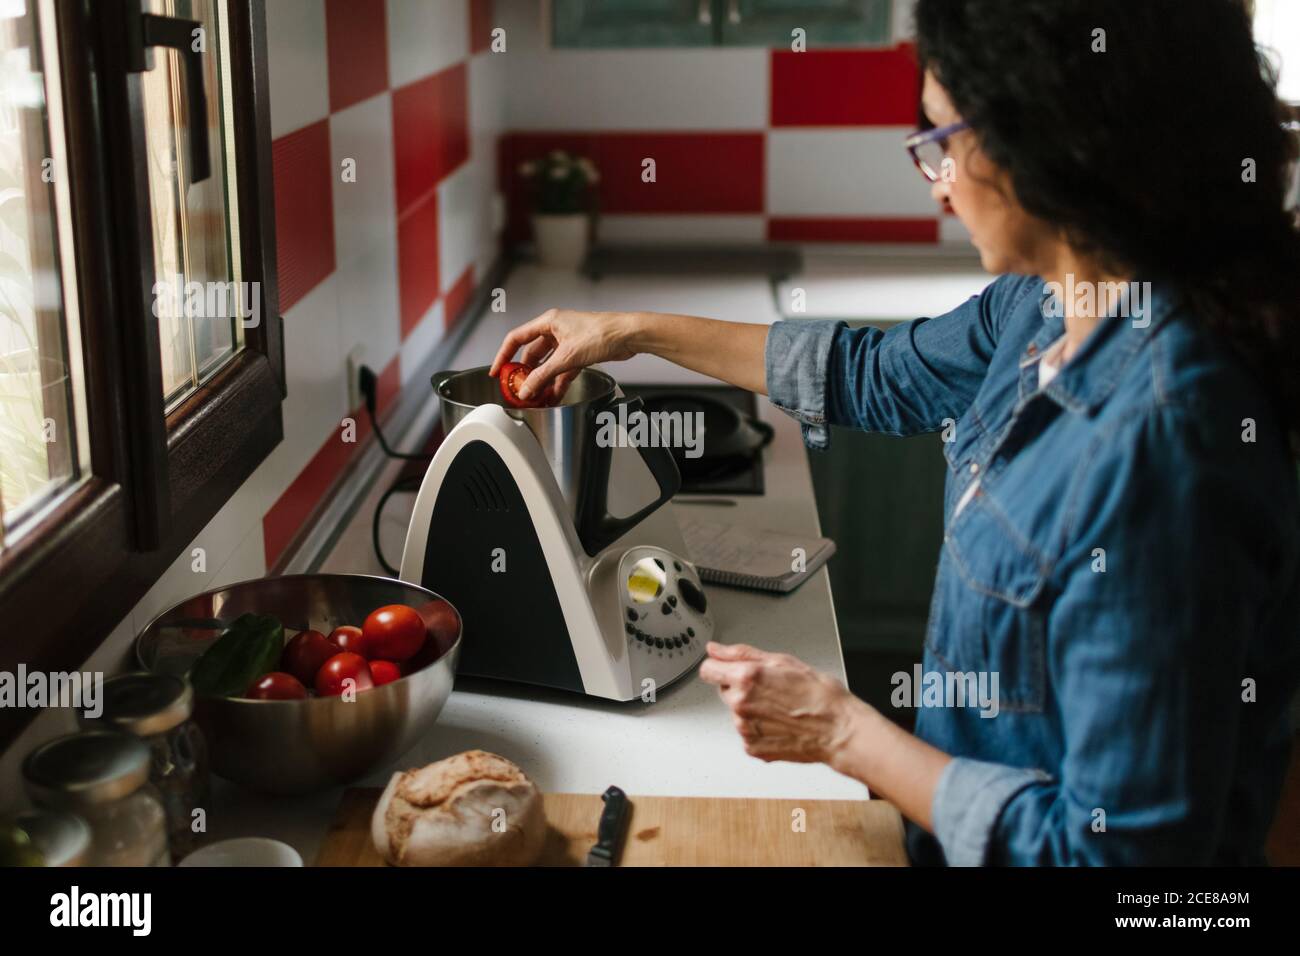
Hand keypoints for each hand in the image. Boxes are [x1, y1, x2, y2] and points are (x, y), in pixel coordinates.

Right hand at [489, 308, 636, 401]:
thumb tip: (527, 388)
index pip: (517, 338)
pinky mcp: (579, 353)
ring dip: (542, 379)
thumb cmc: (603, 333)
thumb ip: (544, 375)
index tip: (497, 371)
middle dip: (525, 372)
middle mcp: (557, 330)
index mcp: (549, 322)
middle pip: (532, 353)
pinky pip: (562, 369)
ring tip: (535, 395)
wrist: (628, 336)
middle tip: (518, 387)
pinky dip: (557, 381)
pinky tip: (553, 395)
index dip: (503, 355)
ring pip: (548, 363)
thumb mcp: (567, 357)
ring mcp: (568, 342)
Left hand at [698, 642, 859, 764]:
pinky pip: (747, 733)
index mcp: (746, 678)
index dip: (718, 667)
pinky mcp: (752, 747)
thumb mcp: (781, 661)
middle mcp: (741, 704)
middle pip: (724, 690)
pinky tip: (779, 724)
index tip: (725, 668)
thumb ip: (741, 653)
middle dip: (741, 687)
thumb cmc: (819, 694)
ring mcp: (745, 728)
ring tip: (780, 708)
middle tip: (770, 689)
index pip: (708, 670)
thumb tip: (716, 649)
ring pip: (737, 712)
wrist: (838, 729)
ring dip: (751, 709)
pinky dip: (759, 729)